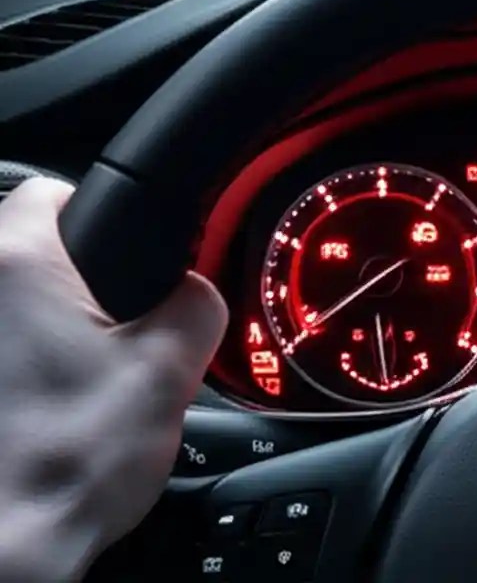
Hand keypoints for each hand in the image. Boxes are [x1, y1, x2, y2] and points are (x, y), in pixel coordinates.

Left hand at [0, 179, 225, 581]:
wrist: (7, 545)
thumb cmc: (64, 461)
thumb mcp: (170, 369)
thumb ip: (198, 305)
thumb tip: (198, 294)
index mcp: (17, 265)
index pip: (53, 190)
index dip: (105, 216)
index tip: (130, 254)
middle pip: (33, 254)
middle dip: (81, 286)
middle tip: (119, 334)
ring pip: (19, 311)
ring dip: (50, 331)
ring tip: (85, 383)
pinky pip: (7, 350)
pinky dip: (28, 368)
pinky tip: (52, 411)